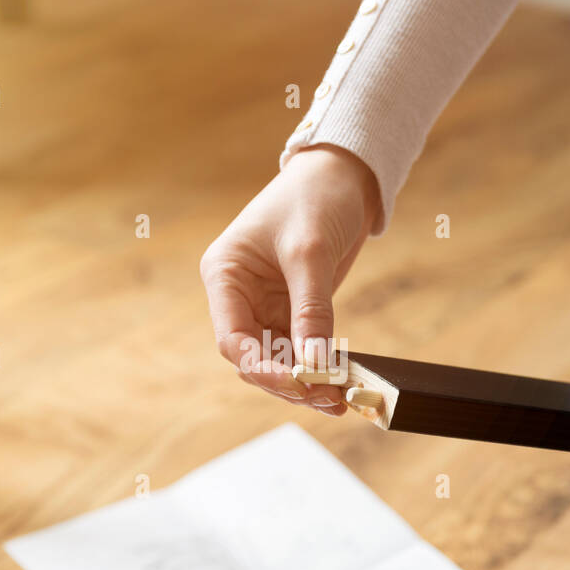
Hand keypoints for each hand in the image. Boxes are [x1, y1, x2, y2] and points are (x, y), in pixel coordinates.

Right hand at [200, 145, 380, 415]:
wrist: (343, 171)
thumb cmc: (315, 196)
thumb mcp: (310, 252)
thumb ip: (311, 310)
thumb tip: (314, 365)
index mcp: (225, 275)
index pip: (232, 338)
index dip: (261, 368)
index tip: (297, 382)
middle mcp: (239, 295)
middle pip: (254, 357)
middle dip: (288, 381)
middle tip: (327, 398)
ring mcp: (266, 304)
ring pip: (278, 359)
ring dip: (306, 380)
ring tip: (339, 399)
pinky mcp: (294, 308)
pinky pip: (301, 347)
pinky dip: (320, 366)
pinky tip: (342, 381)